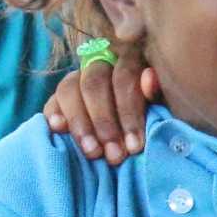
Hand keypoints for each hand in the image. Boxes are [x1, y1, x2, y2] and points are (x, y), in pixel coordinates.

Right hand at [44, 39, 155, 162]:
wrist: (137, 135)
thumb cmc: (156, 119)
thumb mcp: (165, 108)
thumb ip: (157, 94)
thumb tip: (148, 79)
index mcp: (130, 61)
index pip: (124, 78)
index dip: (129, 112)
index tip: (135, 146)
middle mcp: (101, 64)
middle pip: (94, 83)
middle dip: (105, 122)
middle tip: (115, 155)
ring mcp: (77, 78)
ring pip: (69, 89)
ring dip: (81, 123)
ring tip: (93, 152)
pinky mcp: (58, 98)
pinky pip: (51, 101)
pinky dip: (54, 114)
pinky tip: (59, 129)